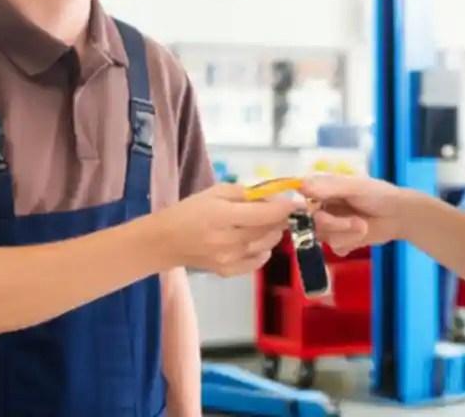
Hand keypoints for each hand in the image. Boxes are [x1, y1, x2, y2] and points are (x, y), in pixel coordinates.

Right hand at [152, 183, 297, 275]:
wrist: (166, 241)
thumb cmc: (190, 211)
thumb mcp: (215, 192)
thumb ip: (245, 193)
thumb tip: (273, 196)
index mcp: (223, 216)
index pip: (265, 214)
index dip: (286, 209)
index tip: (299, 203)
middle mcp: (228, 240)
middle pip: (268, 230)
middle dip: (281, 220)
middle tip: (282, 211)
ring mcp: (228, 259)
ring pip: (266, 246)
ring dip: (273, 233)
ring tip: (267, 224)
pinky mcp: (227, 271)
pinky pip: (256, 262)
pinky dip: (263, 251)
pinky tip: (258, 242)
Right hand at [298, 174, 406, 255]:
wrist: (400, 215)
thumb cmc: (378, 194)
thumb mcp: (355, 186)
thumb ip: (329, 187)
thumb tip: (301, 185)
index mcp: (321, 191)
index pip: (298, 202)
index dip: (301, 211)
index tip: (313, 215)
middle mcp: (321, 209)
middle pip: (311, 224)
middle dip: (335, 224)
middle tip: (357, 222)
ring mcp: (330, 227)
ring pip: (324, 238)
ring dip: (347, 234)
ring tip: (364, 226)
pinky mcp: (339, 242)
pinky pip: (335, 248)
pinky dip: (351, 243)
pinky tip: (362, 236)